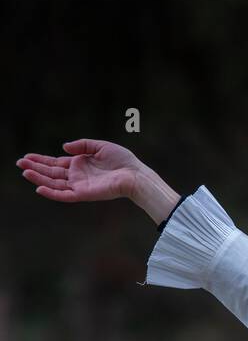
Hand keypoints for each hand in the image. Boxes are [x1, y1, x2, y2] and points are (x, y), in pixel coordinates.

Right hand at [16, 139, 142, 203]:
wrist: (134, 174)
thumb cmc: (122, 160)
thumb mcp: (99, 146)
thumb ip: (82, 145)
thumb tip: (64, 146)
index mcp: (79, 164)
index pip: (55, 163)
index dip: (41, 160)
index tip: (27, 156)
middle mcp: (77, 176)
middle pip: (51, 173)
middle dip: (35, 168)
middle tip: (19, 163)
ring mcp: (79, 185)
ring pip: (54, 183)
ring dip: (39, 178)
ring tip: (24, 172)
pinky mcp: (84, 194)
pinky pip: (65, 195)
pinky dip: (52, 193)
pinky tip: (39, 188)